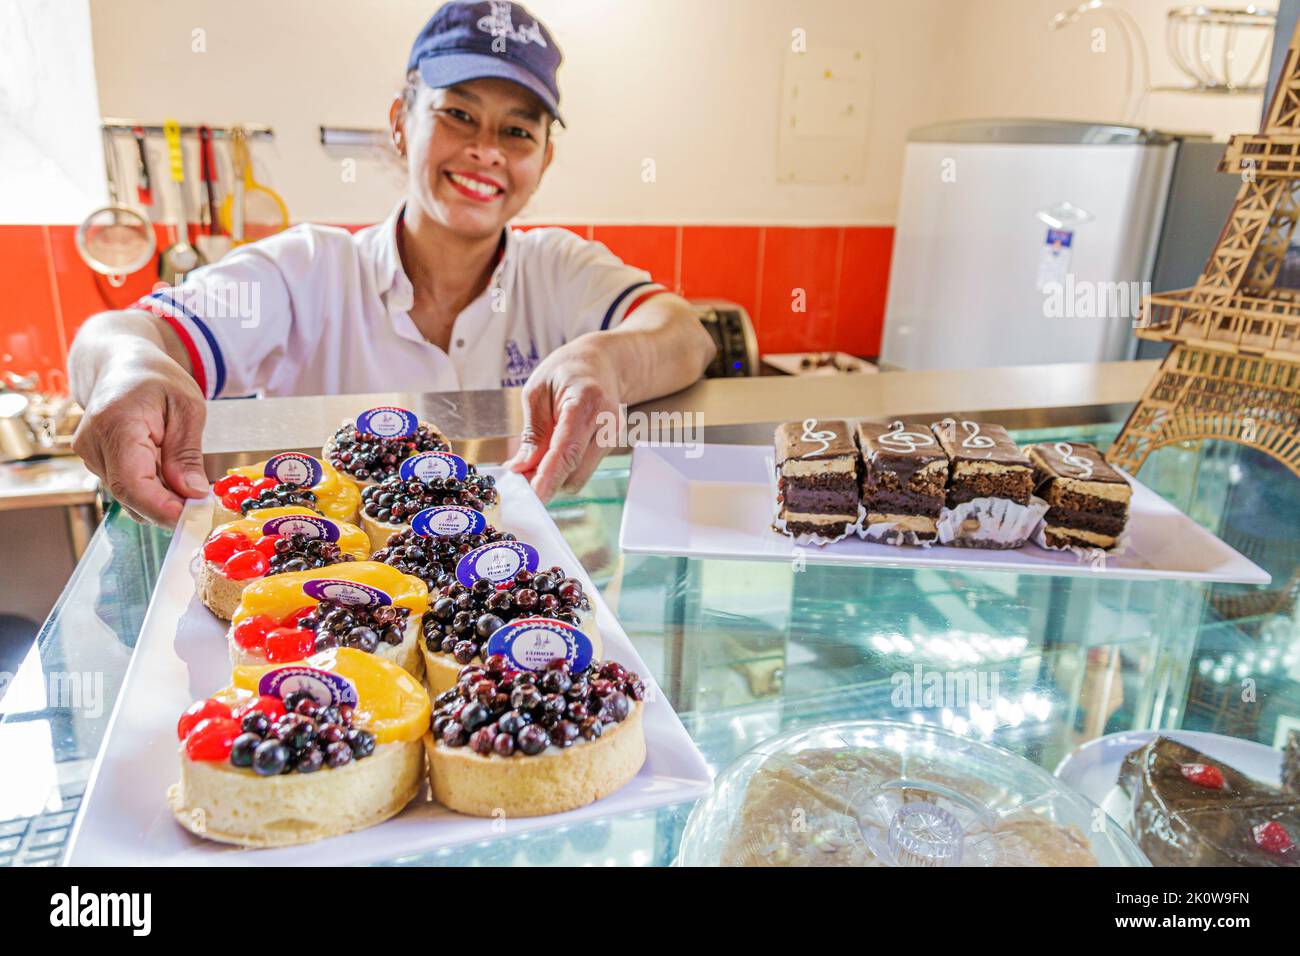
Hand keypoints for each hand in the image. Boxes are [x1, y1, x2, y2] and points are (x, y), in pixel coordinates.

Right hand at [73, 352, 208, 526]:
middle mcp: (93, 444)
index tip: (193, 517)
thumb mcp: (187, 407)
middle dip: (169, 507)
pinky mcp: (96, 463)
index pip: (133, 483)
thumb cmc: (155, 379)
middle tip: (204, 506)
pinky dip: (153, 489)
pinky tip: (170, 474)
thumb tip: (194, 493)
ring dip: (162, 498)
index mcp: (116, 425)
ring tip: (188, 480)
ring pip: (129, 497)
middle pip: (131, 496)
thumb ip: (187, 453)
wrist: (121, 365)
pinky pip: (127, 488)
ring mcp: (90, 456)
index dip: (162, 508)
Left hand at [505, 337, 620, 501]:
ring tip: (536, 460)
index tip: (532, 496)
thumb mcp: (537, 391)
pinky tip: (553, 455)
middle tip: (519, 478)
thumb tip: (521, 469)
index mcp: (587, 402)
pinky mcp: (612, 446)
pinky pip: (583, 469)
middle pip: (575, 471)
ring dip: (555, 476)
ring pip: (580, 476)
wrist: (603, 362)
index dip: (549, 477)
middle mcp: (607, 423)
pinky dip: (564, 470)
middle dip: (546, 480)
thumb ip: (532, 433)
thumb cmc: (567, 370)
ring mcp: (614, 437)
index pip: (568, 450)